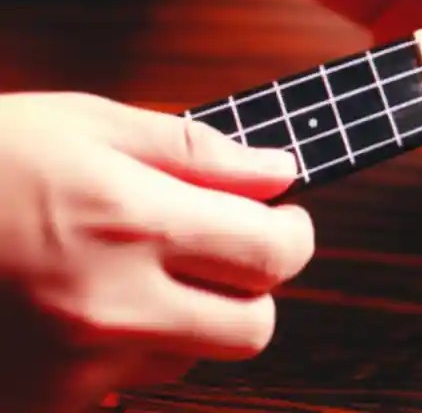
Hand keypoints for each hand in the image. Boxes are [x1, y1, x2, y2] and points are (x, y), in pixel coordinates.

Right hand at [0, 92, 311, 410]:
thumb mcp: (84, 124)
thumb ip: (194, 153)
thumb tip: (279, 174)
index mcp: (132, 222)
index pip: (274, 254)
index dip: (294, 234)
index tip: (284, 219)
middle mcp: (111, 306)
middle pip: (252, 328)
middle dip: (252, 287)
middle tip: (224, 251)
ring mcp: (71, 368)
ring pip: (190, 359)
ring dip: (186, 318)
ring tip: (130, 270)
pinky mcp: (38, 402)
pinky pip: (121, 389)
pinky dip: (123, 353)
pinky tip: (81, 308)